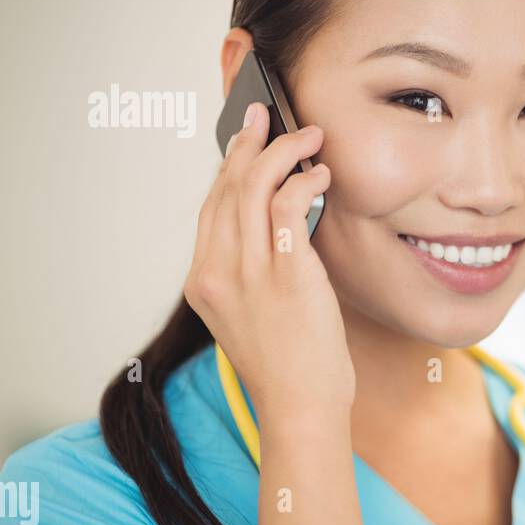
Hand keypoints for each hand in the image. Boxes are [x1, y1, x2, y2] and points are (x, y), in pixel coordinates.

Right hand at [184, 102, 353, 423]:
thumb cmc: (288, 365)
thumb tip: (280, 221)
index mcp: (204, 282)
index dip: (228, 167)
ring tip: (307, 136)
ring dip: (281, 151)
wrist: (300, 407)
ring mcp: (249, 272)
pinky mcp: (286, 273)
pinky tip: (321, 175)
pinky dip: (303, 181)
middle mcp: (218, 272)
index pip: (210, 208)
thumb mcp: (253, 314)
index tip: (245, 141)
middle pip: (226, 188)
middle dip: (247, 144)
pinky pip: (286, 206)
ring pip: (253, 186)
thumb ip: (254, 269)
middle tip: (267, 117)